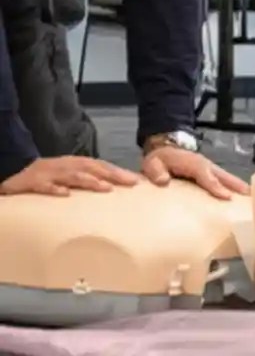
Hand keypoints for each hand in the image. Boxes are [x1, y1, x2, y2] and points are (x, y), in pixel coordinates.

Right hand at [0, 156, 138, 196]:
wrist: (12, 173)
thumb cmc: (45, 178)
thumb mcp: (67, 177)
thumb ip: (86, 181)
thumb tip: (112, 189)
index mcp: (75, 164)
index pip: (101, 166)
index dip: (119, 172)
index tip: (138, 181)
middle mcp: (65, 166)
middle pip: (92, 168)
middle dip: (113, 174)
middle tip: (131, 183)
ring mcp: (49, 173)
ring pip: (72, 175)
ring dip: (90, 181)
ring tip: (106, 188)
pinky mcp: (32, 182)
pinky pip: (44, 185)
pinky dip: (55, 188)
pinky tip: (65, 194)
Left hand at [142, 147, 249, 198]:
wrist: (165, 149)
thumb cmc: (160, 159)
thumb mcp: (153, 162)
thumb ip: (156, 171)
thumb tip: (164, 181)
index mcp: (192, 163)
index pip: (205, 174)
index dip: (215, 185)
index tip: (226, 197)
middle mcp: (205, 166)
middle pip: (223, 176)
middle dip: (236, 185)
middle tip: (250, 197)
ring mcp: (210, 169)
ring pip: (227, 178)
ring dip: (239, 187)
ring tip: (252, 199)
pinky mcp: (212, 174)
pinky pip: (224, 181)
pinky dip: (234, 188)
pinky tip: (242, 199)